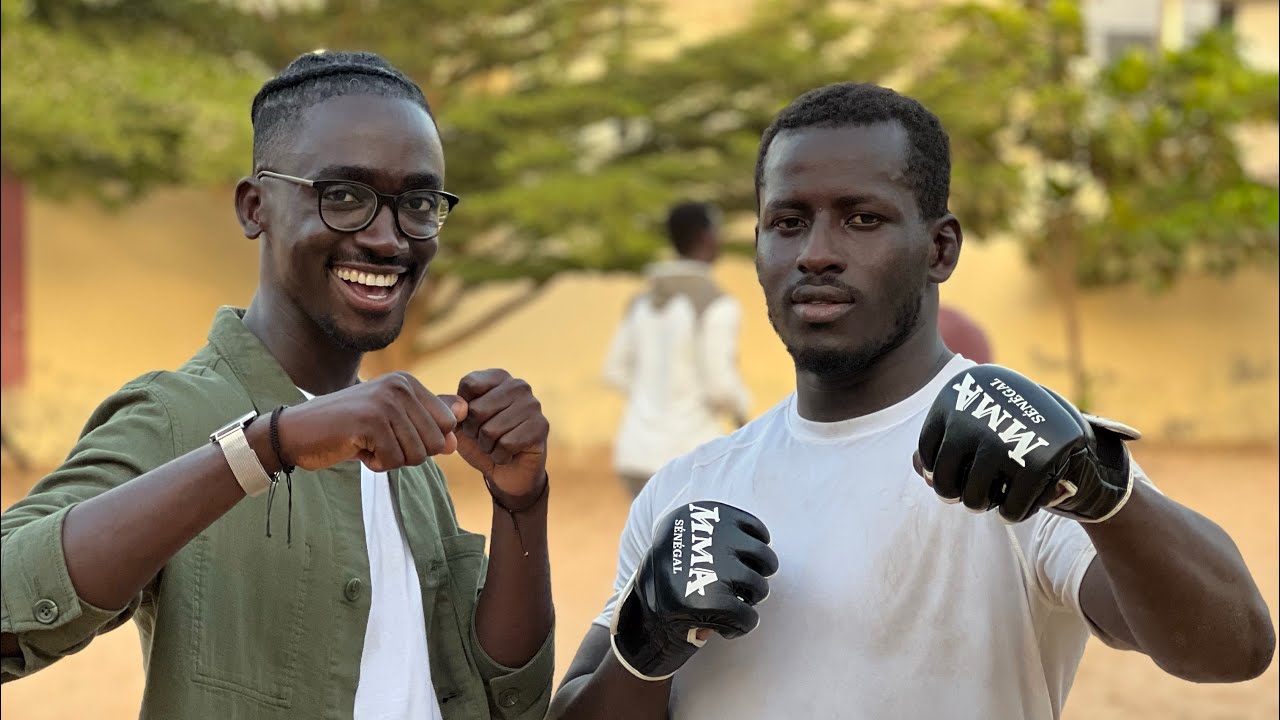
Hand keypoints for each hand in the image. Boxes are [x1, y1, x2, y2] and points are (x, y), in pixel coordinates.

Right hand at [275, 372, 463, 472]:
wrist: (295, 432)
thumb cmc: (346, 429)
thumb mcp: (391, 421)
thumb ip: (427, 420)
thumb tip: (462, 423)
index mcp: (408, 382)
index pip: (448, 424)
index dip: (425, 442)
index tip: (394, 434)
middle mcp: (400, 386)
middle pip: (436, 442)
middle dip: (410, 454)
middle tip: (379, 442)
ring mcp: (386, 402)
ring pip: (417, 454)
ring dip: (392, 460)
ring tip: (367, 443)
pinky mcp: (371, 422)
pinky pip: (394, 461)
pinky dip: (376, 464)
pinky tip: (356, 448)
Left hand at [450, 369, 549, 504]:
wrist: (506, 472)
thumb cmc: (480, 441)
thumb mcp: (457, 423)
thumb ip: (447, 408)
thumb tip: (460, 407)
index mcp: (497, 377)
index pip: (469, 384)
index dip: (462, 409)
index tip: (472, 418)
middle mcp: (518, 385)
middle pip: (478, 409)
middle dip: (474, 431)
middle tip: (485, 436)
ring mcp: (533, 404)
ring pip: (491, 430)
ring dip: (487, 446)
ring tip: (497, 445)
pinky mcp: (541, 426)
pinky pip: (507, 444)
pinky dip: (501, 456)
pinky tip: (509, 454)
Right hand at [610, 501, 778, 680]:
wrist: (639, 625)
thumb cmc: (669, 583)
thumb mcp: (683, 543)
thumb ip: (713, 534)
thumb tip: (761, 539)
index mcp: (692, 517)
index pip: (750, 527)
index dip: (755, 547)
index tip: (746, 563)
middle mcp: (701, 536)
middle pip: (761, 555)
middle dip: (757, 577)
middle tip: (742, 591)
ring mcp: (705, 567)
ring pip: (759, 586)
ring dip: (750, 601)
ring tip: (730, 608)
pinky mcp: (708, 602)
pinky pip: (748, 616)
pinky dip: (743, 626)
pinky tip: (726, 629)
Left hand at [915, 364, 1140, 523]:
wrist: (1074, 426)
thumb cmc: (1009, 430)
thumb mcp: (975, 428)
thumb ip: (943, 448)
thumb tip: (923, 473)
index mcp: (958, 394)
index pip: (926, 449)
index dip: (936, 471)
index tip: (955, 472)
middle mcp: (978, 413)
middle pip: (945, 480)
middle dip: (958, 495)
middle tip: (973, 495)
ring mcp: (1005, 438)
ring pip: (975, 499)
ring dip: (984, 505)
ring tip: (993, 497)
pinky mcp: (1036, 462)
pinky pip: (1010, 509)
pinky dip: (1014, 513)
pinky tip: (1019, 503)